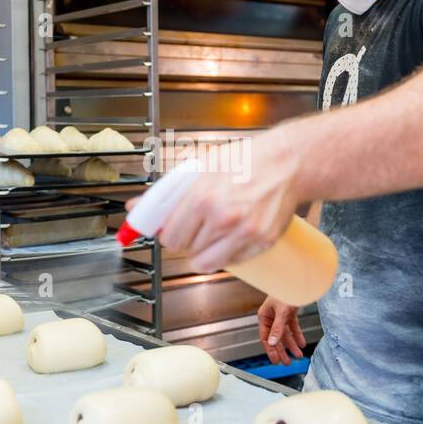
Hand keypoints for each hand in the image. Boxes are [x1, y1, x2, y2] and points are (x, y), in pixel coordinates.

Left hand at [155, 130, 302, 273]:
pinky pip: (232, 262)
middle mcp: (222, 218)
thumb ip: (167, 191)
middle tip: (197, 226)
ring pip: (207, 263)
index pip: (171, 238)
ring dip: (205, 251)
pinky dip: (228, 254)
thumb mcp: (201, 167)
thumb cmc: (245, 160)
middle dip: (188, 240)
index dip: (170, 234)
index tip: (175, 230)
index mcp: (202, 197)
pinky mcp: (262, 242)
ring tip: (214, 232)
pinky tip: (233, 235)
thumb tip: (136, 207)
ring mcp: (244, 233)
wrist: (286, 162)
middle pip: (187, 251)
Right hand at [258, 296, 306, 364]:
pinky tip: (302, 344)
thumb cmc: (285, 291)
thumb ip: (277, 328)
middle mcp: (271, 317)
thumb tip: (272, 343)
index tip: (276, 361)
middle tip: (286, 363)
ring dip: (292, 345)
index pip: (266, 338)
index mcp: (264, 316)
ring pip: (285, 334)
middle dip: (282, 351)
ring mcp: (281, 315)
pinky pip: (293, 327)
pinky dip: (297, 335)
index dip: (271, 350)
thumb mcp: (282, 312)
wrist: (296, 279)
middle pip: (276, 338)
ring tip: (298, 356)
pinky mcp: (290, 313)